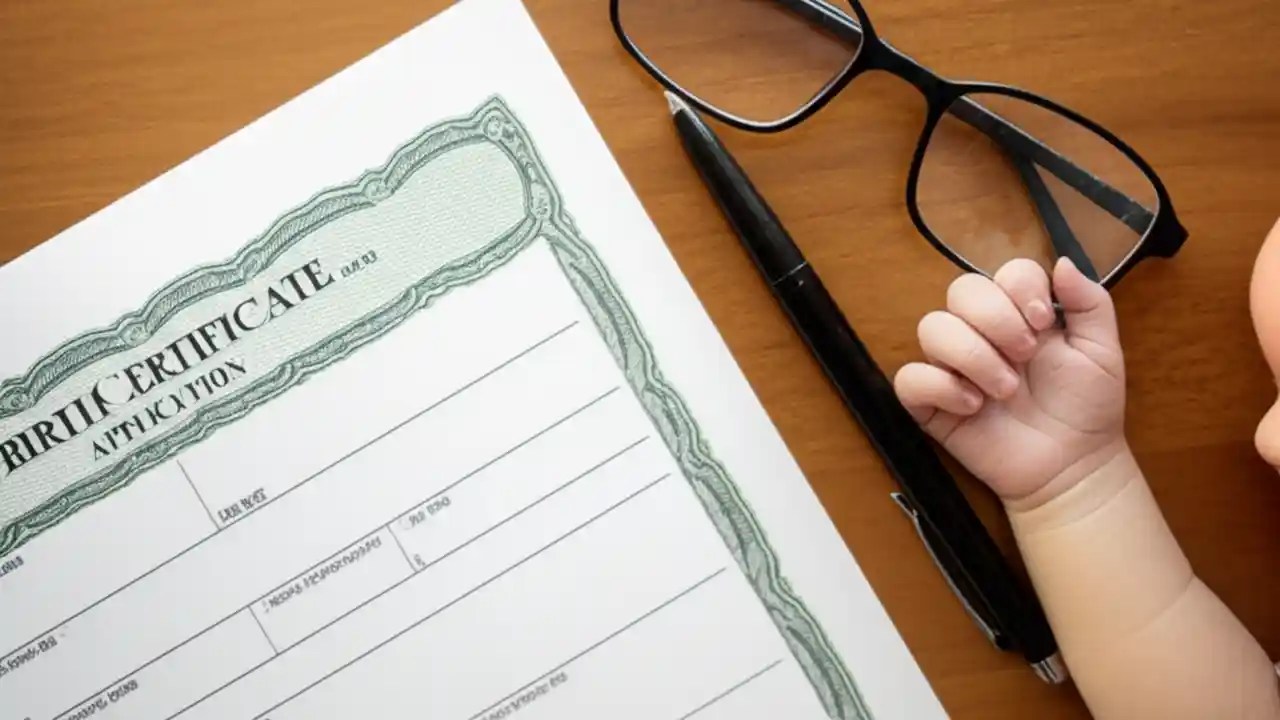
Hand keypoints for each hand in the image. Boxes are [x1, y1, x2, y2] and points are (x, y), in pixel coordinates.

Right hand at [894, 258, 1127, 506]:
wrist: (1072, 466)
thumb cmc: (1085, 408)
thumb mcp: (1102, 351)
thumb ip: (1090, 303)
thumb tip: (1062, 262)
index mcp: (1019, 313)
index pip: (1003, 272)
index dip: (1019, 289)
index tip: (1043, 324)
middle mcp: (980, 332)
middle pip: (961, 289)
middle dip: (995, 319)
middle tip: (1025, 355)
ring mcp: (952, 366)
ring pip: (931, 328)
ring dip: (973, 356)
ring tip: (1005, 390)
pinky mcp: (931, 402)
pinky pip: (909, 378)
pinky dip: (940, 387)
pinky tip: (973, 407)